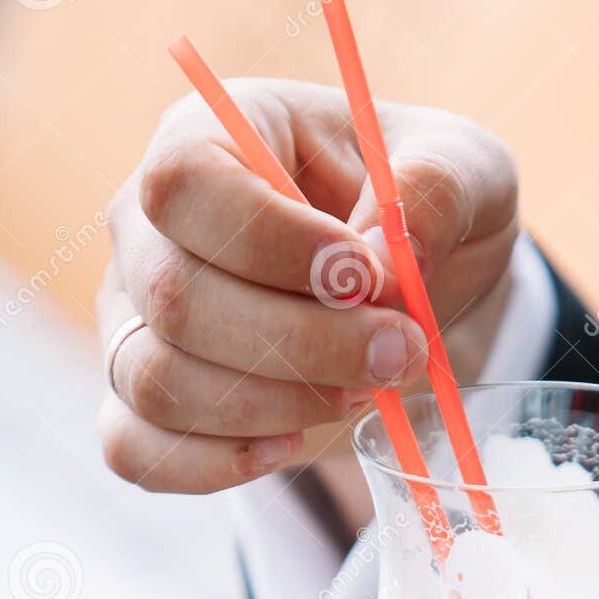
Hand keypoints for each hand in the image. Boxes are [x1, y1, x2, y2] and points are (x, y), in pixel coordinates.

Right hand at [97, 81, 517, 492]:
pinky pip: (139, 449)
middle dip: (303, 344)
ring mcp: (133, 319)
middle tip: (400, 352)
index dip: (270, 241)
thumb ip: (438, 189)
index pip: (185, 184)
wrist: (410, 288)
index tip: (364, 275)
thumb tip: (384, 252)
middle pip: (175, 297)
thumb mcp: (465, 171)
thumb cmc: (420, 210)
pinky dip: (216, 463)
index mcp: (209, 136)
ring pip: (158, 381)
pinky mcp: (145, 401)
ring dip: (275, 405)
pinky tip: (291, 446)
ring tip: (362, 392)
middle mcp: (148, 228)